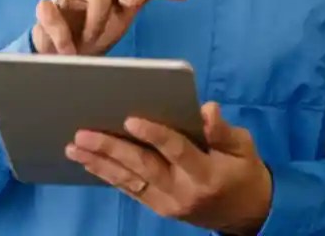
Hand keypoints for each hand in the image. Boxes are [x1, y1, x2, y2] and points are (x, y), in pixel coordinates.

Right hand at [31, 0, 186, 55]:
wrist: (58, 56)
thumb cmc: (93, 37)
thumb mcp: (118, 25)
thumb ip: (134, 12)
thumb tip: (171, 1)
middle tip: (130, 6)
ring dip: (98, 14)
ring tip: (93, 39)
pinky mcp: (49, 9)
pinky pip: (49, 8)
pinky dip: (60, 31)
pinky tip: (68, 51)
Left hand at [66, 102, 272, 234]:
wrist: (248, 214)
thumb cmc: (244, 171)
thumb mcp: (244, 146)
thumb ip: (223, 130)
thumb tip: (206, 109)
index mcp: (206, 174)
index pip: (177, 150)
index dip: (154, 134)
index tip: (130, 118)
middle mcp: (183, 192)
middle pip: (143, 167)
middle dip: (111, 149)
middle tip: (84, 134)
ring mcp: (169, 204)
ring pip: (130, 181)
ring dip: (100, 164)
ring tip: (75, 148)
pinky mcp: (160, 208)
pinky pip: (131, 190)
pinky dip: (109, 176)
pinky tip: (90, 163)